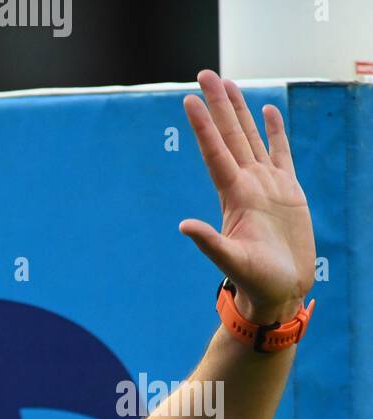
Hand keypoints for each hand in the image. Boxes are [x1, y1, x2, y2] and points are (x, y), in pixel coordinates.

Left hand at [180, 69, 315, 323]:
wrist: (279, 290)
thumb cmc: (255, 280)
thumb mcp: (231, 261)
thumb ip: (209, 243)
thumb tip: (184, 226)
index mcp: (234, 196)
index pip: (215, 152)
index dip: (203, 126)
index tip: (189, 100)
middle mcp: (247, 185)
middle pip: (230, 136)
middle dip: (218, 105)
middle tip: (205, 74)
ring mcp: (267, 185)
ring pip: (251, 138)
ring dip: (239, 112)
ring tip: (228, 84)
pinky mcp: (287, 190)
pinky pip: (280, 153)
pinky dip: (273, 131)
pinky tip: (266, 112)